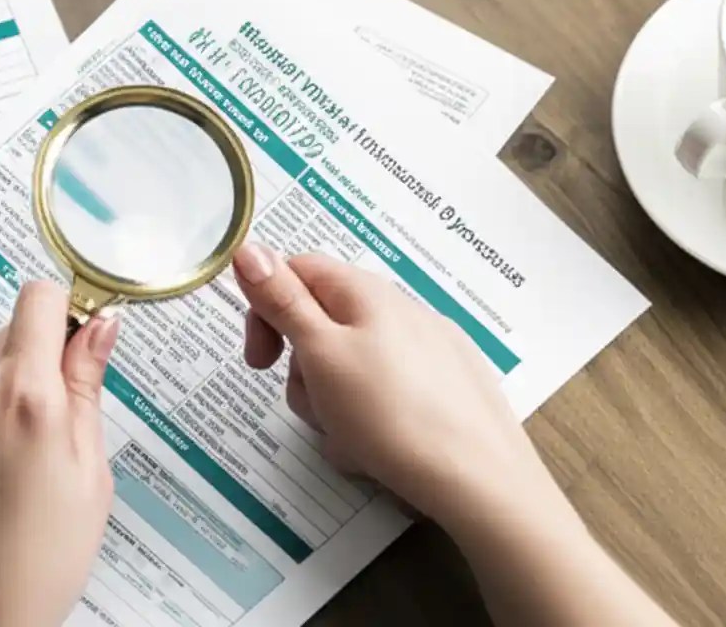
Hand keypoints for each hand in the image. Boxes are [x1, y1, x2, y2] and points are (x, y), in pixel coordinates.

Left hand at [0, 282, 119, 626]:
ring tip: (4, 469)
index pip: (39, 299)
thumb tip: (98, 325)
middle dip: (31, 367)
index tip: (73, 345)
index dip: (63, 316)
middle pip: (6, 337)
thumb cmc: (41, 559)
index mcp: (28, 396)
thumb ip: (87, 387)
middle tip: (45, 430)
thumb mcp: (89, 471)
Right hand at [232, 243, 550, 527]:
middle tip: (318, 411)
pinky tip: (383, 452)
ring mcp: (429, 350)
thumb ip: (283, 300)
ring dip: (335, 407)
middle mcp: (400, 310)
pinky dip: (371, 422)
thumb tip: (247, 246)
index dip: (265, 310)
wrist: (478, 478)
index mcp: (366, 293)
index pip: (297, 271)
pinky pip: (387, 395)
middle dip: (304, 374)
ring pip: (351, 369)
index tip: (259, 363)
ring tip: (353, 441)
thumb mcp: (321, 354)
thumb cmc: (389, 413)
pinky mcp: (448, 388)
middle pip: (322, 328)